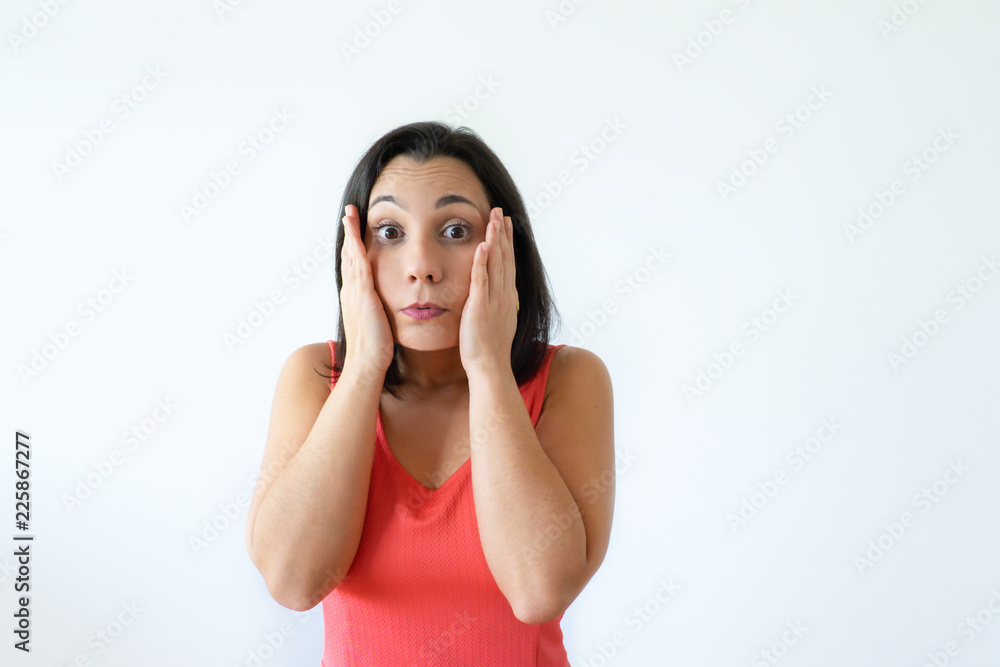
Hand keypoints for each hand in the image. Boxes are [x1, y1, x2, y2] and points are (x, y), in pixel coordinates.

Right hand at [340, 204, 393, 377]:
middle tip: (348, 212)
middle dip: (348, 232)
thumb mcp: (377, 323)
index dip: (353, 245)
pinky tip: (358, 237)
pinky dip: (357, 249)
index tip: (354, 228)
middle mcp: (351, 291)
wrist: (368, 364)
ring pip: (351, 256)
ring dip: (350, 234)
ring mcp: (354, 293)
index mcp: (355, 296)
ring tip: (350, 215)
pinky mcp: (362, 296)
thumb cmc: (376, 349)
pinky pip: (358, 267)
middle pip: (348, 254)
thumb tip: (385, 306)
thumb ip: (379, 310)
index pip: (354, 264)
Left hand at [459, 206, 517, 375]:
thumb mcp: (495, 322)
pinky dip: (483, 262)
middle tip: (501, 211)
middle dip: (503, 233)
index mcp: (506, 298)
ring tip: (494, 218)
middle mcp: (503, 295)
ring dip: (496, 240)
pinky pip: (482, 280)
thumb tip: (494, 298)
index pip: (508, 264)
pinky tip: (484, 245)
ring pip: (497, 264)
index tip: (506, 224)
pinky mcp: (480, 307)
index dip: (507, 243)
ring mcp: (494, 300)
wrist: (490, 367)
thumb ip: (494, 306)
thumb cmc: (489, 351)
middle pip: (505, 258)